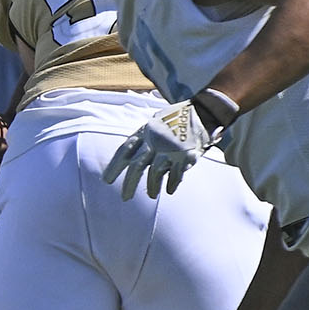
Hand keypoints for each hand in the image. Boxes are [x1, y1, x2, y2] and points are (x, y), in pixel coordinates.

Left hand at [101, 99, 219, 198]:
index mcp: (144, 133)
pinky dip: (172, 184)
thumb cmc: (174, 121)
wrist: (202, 111)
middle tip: (124, 198)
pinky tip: (169, 191)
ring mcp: (170, 148)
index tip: (106, 181)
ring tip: (150, 195)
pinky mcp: (185, 155)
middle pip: (137, 166)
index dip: (114, 167)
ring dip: (151, 187)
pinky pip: (175, 174)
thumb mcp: (153, 125)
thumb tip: (128, 160)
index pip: (124, 151)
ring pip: (154, 173)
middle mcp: (154, 141)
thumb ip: (142, 141)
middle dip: (129, 183)